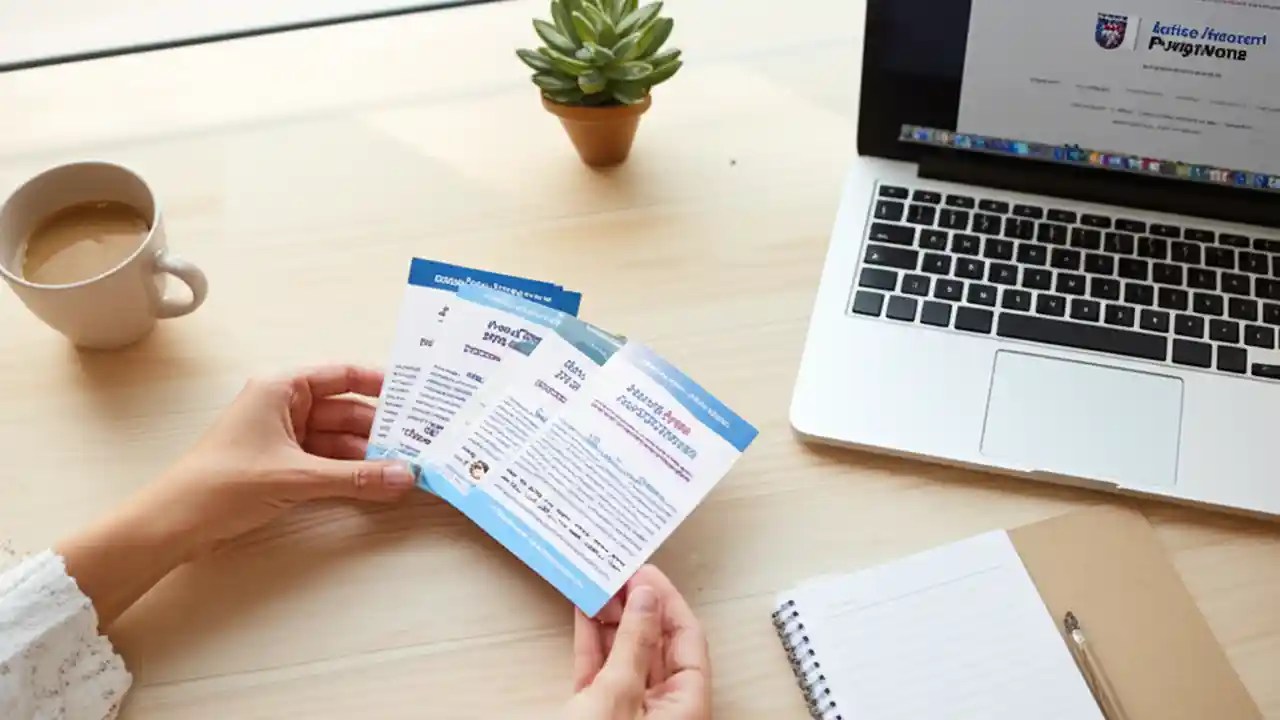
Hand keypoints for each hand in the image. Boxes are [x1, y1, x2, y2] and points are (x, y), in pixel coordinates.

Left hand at [133, 364, 416, 551]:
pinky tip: (378, 482)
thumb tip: (406, 476)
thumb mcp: (296, 477)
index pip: (341, 375)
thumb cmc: (222, 484)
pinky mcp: (282, 466)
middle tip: (421, 441)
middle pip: (346, 410)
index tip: (415, 394)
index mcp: (281, 389)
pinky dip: (351, 472)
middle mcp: (284, 406)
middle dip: (380, 429)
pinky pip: (328, 462)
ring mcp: (283, 438)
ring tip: (407, 467)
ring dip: (369, 455)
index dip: (379, 383)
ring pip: (339, 440)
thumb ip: (356, 478)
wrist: (173, 525)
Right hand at [565, 565, 711, 719]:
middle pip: (656, 644)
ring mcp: (630, 710)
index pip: (687, 639)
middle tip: (618, 574)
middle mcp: (663, 706)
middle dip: (637, 607)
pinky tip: (584, 612)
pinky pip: (602, 671)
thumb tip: (646, 597)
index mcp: (685, 703)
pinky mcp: (600, 713)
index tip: (644, 572)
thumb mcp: (617, 693)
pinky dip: (593, 643)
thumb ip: (633, 643)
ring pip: (626, 655)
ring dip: (612, 621)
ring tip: (599, 586)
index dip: (667, 601)